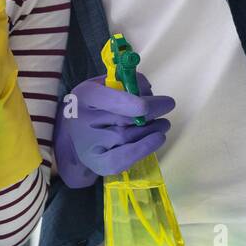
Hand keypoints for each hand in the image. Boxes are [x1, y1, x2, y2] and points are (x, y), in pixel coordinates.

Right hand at [53, 71, 174, 187]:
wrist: (77, 133)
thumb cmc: (96, 104)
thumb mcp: (104, 85)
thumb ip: (124, 82)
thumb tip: (147, 90)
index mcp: (85, 95)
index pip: (104, 99)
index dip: (126, 103)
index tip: (145, 106)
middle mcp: (83, 120)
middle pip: (121, 119)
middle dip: (151, 111)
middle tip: (168, 104)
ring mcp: (88, 145)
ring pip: (126, 137)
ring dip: (151, 129)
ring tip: (164, 123)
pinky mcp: (97, 163)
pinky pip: (121, 159)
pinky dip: (142, 150)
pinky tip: (158, 138)